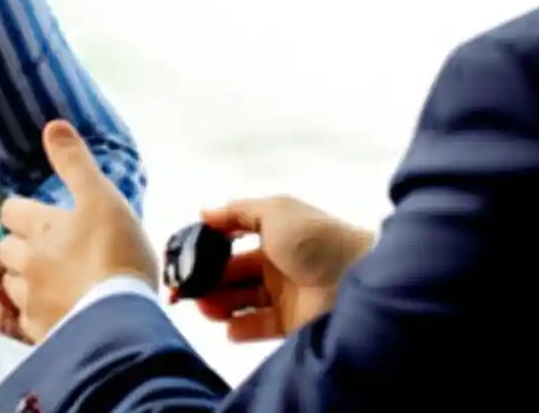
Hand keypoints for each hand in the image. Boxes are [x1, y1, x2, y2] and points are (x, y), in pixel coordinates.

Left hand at [0, 120, 159, 343]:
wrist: (121, 321)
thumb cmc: (117, 256)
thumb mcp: (102, 197)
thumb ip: (75, 162)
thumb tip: (53, 126)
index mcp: (40, 227)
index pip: (11, 210)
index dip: (23, 211)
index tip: (39, 215)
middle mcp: (27, 263)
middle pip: (8, 250)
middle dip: (23, 247)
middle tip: (51, 250)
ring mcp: (31, 301)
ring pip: (14, 286)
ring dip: (28, 282)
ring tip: (56, 283)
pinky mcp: (41, 334)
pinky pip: (30, 321)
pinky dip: (41, 315)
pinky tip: (62, 314)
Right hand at [193, 196, 375, 341]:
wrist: (358, 277)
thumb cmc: (315, 238)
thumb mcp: (274, 210)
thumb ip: (236, 212)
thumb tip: (203, 212)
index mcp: (272, 236)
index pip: (230, 243)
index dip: (205, 250)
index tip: (180, 258)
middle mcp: (276, 265)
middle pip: (231, 274)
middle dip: (205, 280)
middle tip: (182, 289)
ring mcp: (284, 295)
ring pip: (240, 301)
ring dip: (217, 304)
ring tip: (203, 307)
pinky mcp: (291, 323)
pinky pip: (258, 326)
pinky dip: (239, 328)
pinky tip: (227, 326)